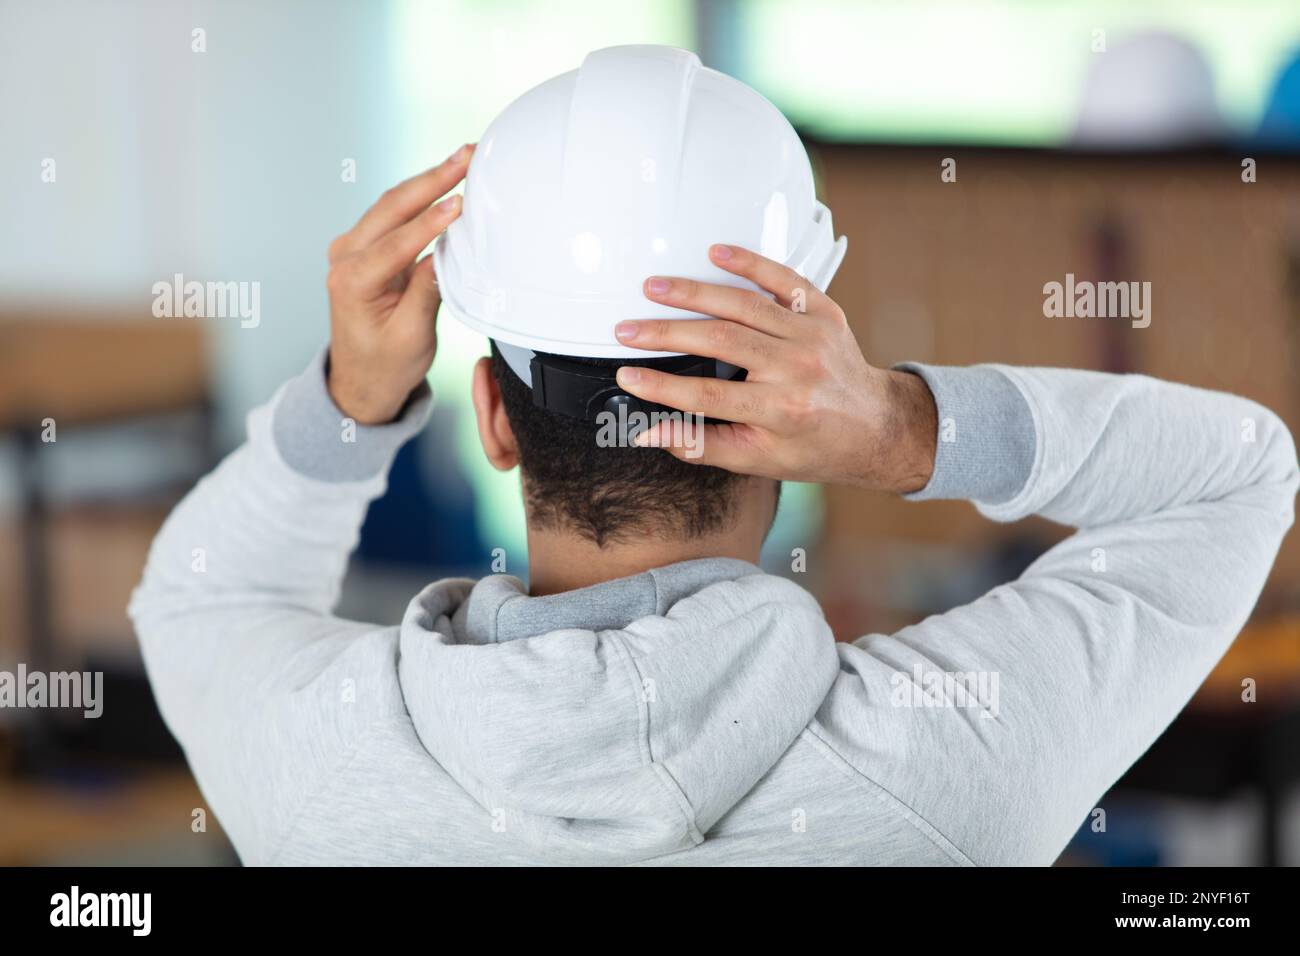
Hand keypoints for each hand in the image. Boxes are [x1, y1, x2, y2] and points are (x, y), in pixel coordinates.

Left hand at [324, 144, 472, 423]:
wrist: (361, 379)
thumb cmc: (385, 365)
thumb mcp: (412, 336)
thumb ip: (426, 291)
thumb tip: (446, 252)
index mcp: (353, 283)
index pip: (398, 242)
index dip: (432, 220)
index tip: (460, 201)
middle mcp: (345, 258)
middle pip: (392, 207)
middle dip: (432, 179)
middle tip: (467, 155)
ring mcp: (352, 249)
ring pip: (392, 203)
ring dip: (428, 180)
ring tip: (463, 158)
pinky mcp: (365, 247)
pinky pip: (394, 213)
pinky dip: (421, 195)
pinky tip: (445, 181)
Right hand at [613, 244, 936, 492]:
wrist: (874, 427)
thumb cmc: (813, 445)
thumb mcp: (756, 458)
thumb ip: (700, 445)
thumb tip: (649, 432)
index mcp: (781, 411)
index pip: (708, 396)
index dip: (662, 386)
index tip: (627, 375)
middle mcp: (798, 369)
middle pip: (720, 342)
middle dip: (666, 333)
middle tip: (626, 329)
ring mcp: (812, 336)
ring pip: (744, 305)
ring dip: (693, 293)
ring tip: (654, 288)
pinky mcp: (823, 312)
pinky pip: (783, 279)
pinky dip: (749, 262)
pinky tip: (715, 252)